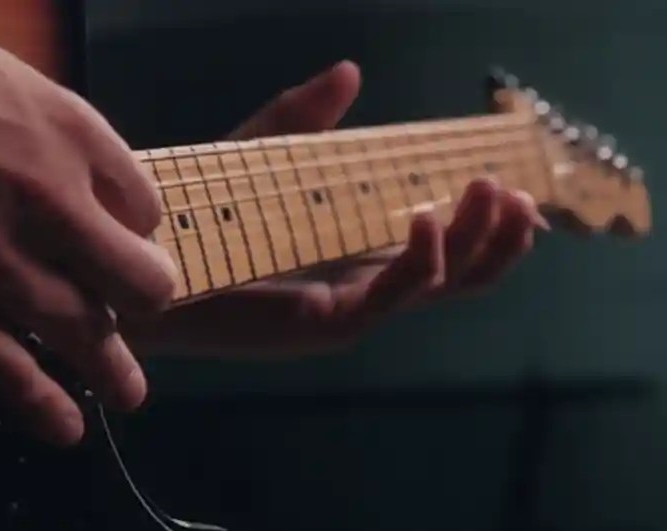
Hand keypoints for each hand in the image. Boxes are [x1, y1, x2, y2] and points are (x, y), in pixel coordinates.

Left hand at [121, 60, 547, 356]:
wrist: (145, 260)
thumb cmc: (198, 214)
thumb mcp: (263, 156)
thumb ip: (306, 118)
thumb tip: (351, 70)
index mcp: (361, 250)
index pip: (446, 245)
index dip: (490, 226)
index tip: (520, 189)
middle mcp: (366, 284)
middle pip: (460, 274)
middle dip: (498, 237)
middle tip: (519, 194)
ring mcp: (350, 307)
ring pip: (439, 288)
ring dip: (475, 245)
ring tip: (494, 198)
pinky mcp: (324, 323)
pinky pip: (390, 297)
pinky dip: (418, 260)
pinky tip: (427, 218)